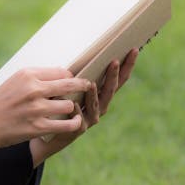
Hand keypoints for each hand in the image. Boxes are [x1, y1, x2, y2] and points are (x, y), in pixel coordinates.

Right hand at [0, 67, 92, 151]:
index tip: (74, 80)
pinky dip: (74, 123)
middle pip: (69, 84)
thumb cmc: (0, 101)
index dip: (70, 76)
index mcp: (28, 75)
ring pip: (68, 104)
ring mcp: (37, 109)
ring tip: (70, 108)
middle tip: (89, 86)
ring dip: (71, 107)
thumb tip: (61, 73)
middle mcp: (33, 89)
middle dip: (82, 85)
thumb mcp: (15, 80)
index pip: (61, 72)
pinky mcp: (38, 127)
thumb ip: (37, 77)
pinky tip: (76, 121)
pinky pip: (66, 124)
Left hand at [29, 47, 138, 166]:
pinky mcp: (77, 129)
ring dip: (94, 94)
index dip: (127, 66)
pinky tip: (73, 104)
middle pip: (110, 90)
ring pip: (96, 105)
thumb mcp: (73, 88)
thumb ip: (79, 75)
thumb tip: (80, 52)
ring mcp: (90, 119)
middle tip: (114, 61)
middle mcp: (100, 106)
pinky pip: (79, 121)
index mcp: (102, 95)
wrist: (51, 134)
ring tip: (91, 84)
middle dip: (113, 76)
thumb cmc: (63, 106)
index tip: (134, 50)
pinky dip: (76, 111)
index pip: (118, 78)